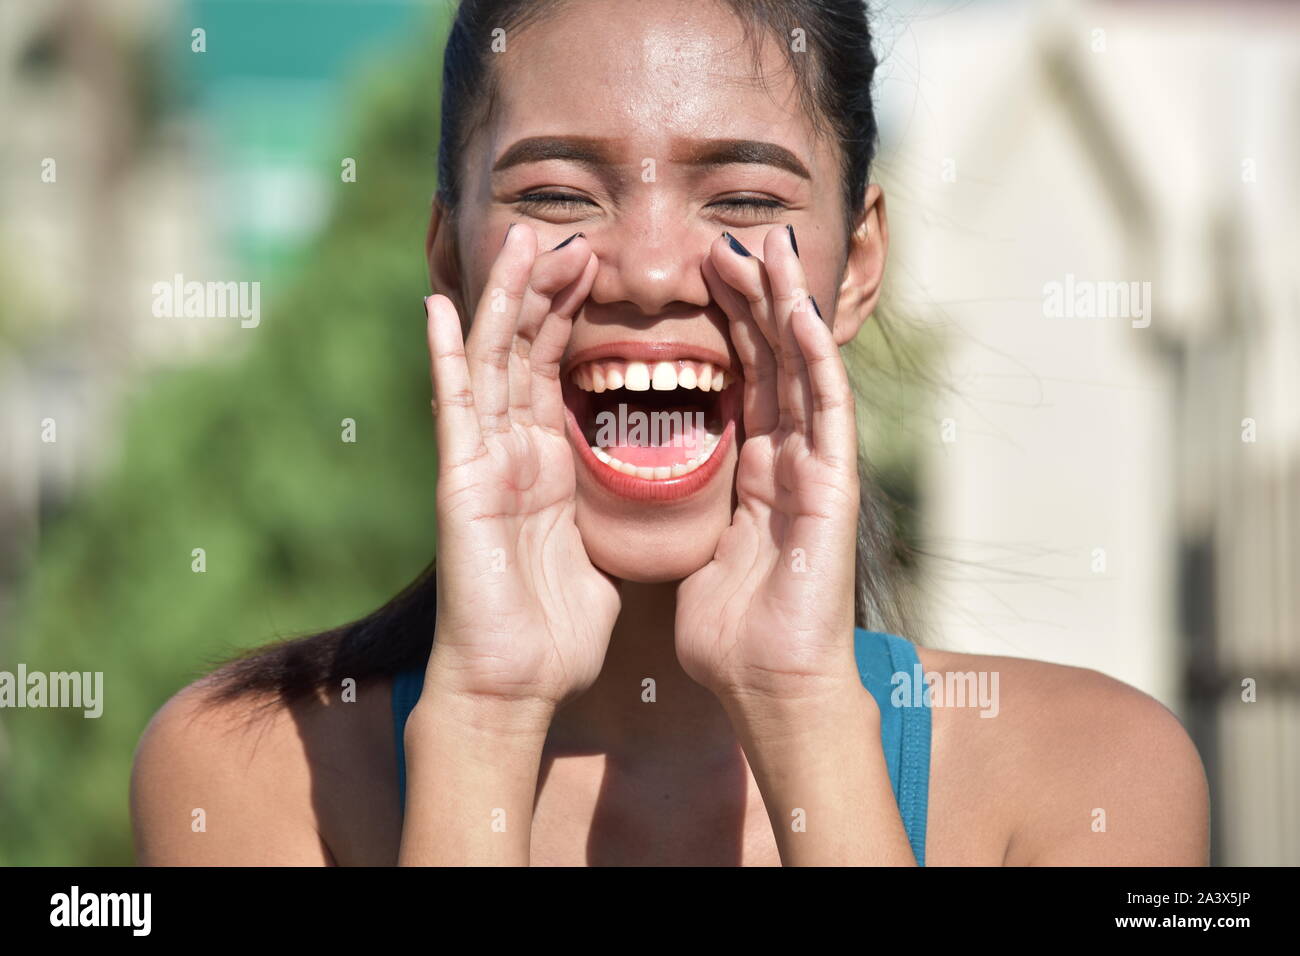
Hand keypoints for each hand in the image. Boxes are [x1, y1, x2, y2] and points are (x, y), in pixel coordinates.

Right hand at [422, 224, 619, 707]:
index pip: (557, 369)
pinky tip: (435, 305)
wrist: (516, 682)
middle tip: (571, 234)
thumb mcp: (597, 547)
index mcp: (544, 462)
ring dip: (508, 300)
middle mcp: (509, 451)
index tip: (600, 267)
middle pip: (525, 350)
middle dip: (547, 290)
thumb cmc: (555, 626)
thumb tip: (630, 490)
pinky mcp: (461, 483)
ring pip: (492, 361)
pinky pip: (454, 410)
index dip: (575, 316)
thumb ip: (601, 506)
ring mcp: (481, 462)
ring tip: (528, 240)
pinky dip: (442, 357)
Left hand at [676, 225, 860, 703]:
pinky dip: (813, 359)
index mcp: (756, 470)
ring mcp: (816, 471)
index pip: (742, 379)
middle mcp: (788, 459)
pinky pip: (825, 413)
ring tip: (766, 248)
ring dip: (786, 307)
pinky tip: (797, 311)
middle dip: (754, 298)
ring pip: (803, 371)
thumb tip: (666, 481)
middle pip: (772, 360)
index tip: (699, 276)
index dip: (724, 325)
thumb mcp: (699, 547)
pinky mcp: (833, 490)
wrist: (766, 684)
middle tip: (730, 240)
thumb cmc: (731, 630)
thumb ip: (696, 504)